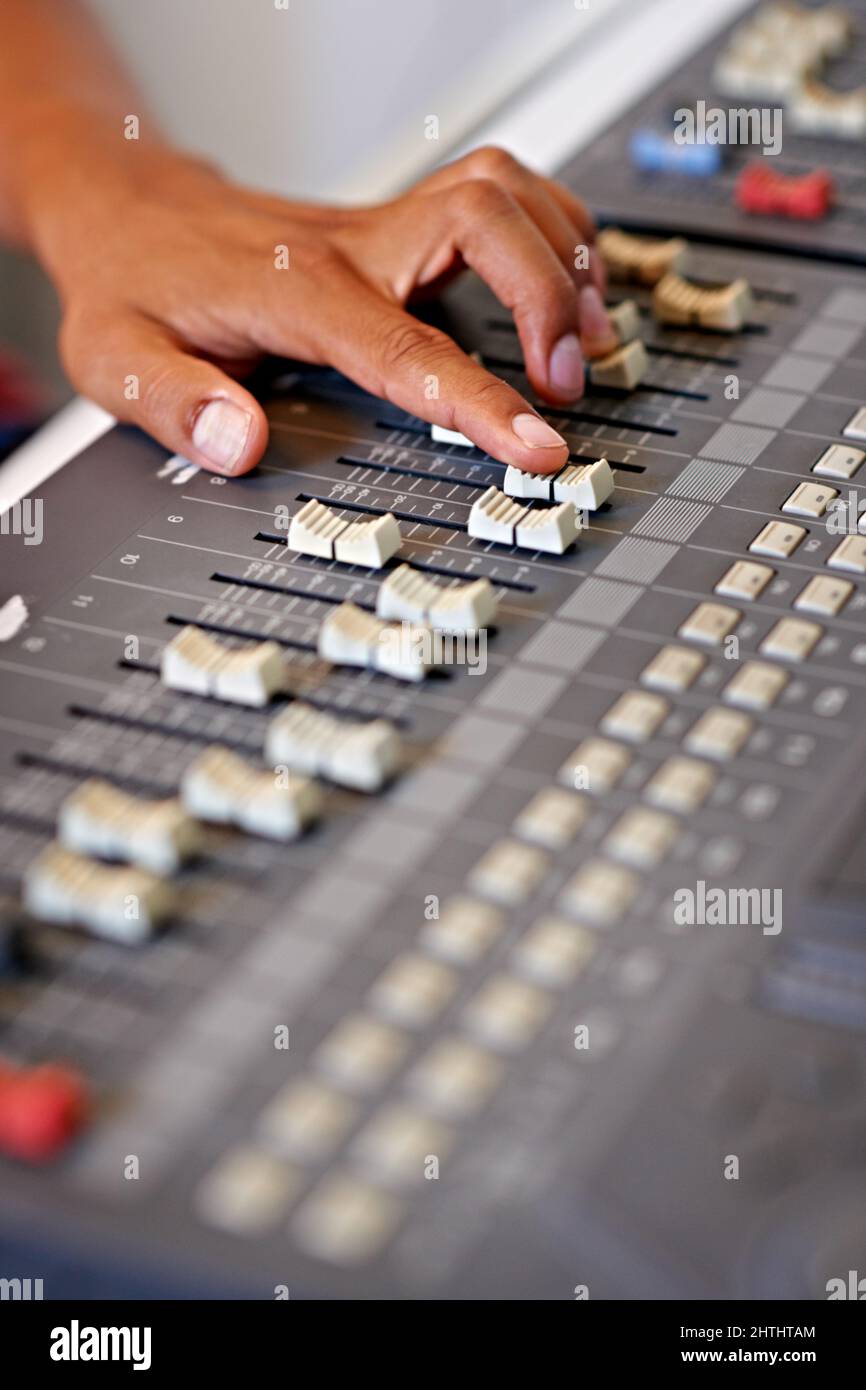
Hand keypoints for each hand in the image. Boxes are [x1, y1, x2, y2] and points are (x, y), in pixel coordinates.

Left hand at [40, 145, 616, 476]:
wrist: (129, 210)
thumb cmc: (133, 286)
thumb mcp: (116, 357)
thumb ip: (172, 403)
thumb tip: (237, 443)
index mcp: (296, 292)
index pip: (407, 348)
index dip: (481, 400)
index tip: (537, 443)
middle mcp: (351, 247)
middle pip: (483, 220)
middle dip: (548, 296)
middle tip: (568, 381)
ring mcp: (379, 227)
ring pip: (501, 191)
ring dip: (562, 254)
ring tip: (588, 338)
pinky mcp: (395, 226)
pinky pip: (494, 198)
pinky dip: (545, 233)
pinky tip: (561, 286)